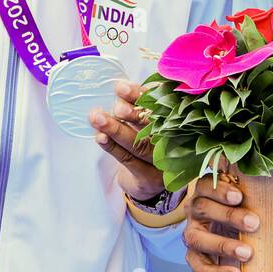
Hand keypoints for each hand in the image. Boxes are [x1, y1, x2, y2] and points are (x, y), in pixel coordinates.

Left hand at [89, 80, 165, 200]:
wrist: (149, 184)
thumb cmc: (146, 145)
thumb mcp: (148, 124)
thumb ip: (140, 107)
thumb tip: (117, 87)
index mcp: (176, 123)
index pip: (162, 105)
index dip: (142, 95)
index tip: (122, 87)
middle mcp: (174, 143)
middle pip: (154, 125)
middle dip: (132, 111)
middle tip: (114, 104)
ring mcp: (163, 162)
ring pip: (139, 143)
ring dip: (116, 129)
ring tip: (97, 117)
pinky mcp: (149, 178)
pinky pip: (129, 160)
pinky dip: (113, 147)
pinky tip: (100, 137)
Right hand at [182, 167, 272, 271]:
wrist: (240, 240)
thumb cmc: (249, 215)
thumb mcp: (264, 208)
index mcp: (209, 191)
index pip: (206, 184)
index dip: (220, 190)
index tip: (240, 196)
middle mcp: (196, 211)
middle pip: (201, 208)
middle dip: (228, 216)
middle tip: (254, 224)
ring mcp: (193, 235)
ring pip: (196, 238)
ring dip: (222, 246)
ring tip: (248, 253)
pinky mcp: (195, 259)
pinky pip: (199, 268)